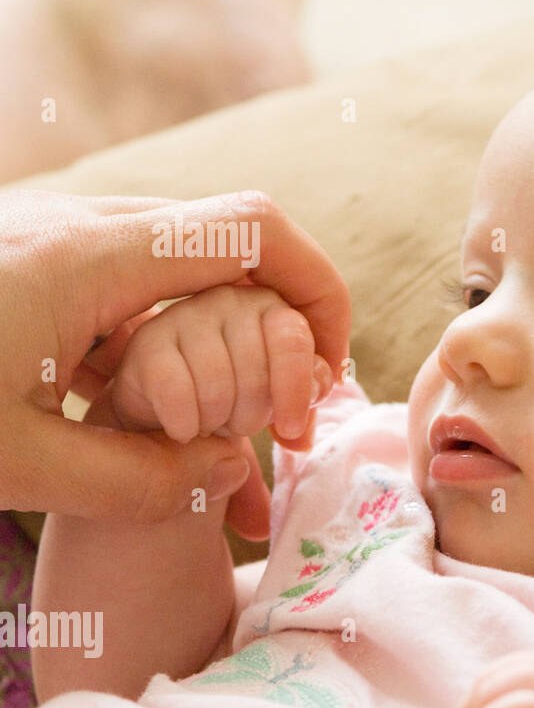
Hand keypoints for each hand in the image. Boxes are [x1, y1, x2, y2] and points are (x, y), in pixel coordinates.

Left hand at [0, 189, 349, 520]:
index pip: (255, 232)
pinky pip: (128, 278)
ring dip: (221, 329)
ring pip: (178, 263)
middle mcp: (80, 227)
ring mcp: (53, 236)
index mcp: (90, 258)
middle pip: (228, 242)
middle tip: (288, 399)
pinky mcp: (31, 258)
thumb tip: (229, 467)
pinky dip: (168, 333)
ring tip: (224, 409)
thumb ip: (132, 481)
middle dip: (279, 318)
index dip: (318, 289)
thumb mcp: (11, 464)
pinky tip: (147, 402)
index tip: (328, 365)